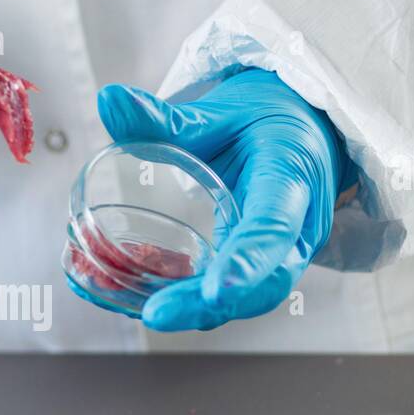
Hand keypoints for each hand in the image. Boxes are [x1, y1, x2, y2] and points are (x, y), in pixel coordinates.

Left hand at [95, 69, 348, 330]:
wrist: (304, 131)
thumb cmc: (265, 121)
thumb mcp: (218, 111)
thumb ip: (163, 117)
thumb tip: (109, 99)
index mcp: (292, 177)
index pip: (274, 226)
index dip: (248, 261)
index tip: (216, 290)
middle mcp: (300, 224)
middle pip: (267, 281)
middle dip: (211, 304)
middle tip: (156, 314)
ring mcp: (287, 252)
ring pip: (252, 298)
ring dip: (197, 311)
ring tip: (141, 309)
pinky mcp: (265, 267)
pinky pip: (235, 295)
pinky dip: (193, 302)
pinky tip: (145, 298)